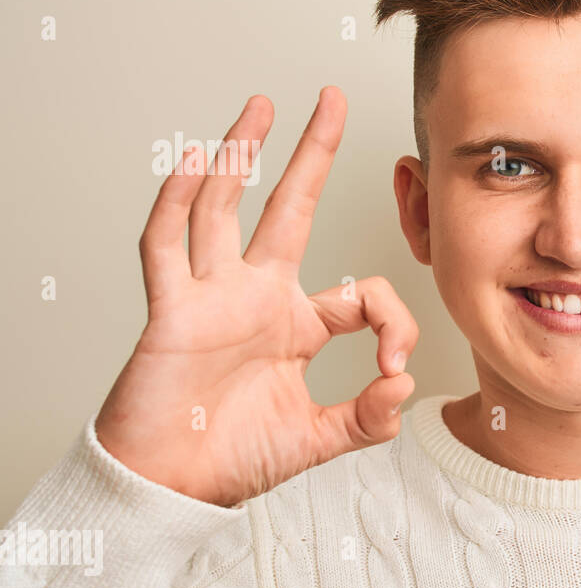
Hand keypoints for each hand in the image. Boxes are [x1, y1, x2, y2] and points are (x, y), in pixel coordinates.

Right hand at [94, 87, 417, 506]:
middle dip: (309, 154)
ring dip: (238, 157)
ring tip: (260, 108)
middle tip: (328, 100)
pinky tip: (196, 160)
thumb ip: (367, 417)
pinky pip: (168, 247)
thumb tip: (405, 387)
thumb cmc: (232, 458)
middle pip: (286, 209)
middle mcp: (256, 298)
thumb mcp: (318, 439)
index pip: (360, 292)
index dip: (391, 321)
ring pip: (222, 210)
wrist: (171, 488)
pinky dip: (178, 204)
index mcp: (297, 325)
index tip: (395, 367)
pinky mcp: (171, 311)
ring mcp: (211, 297)